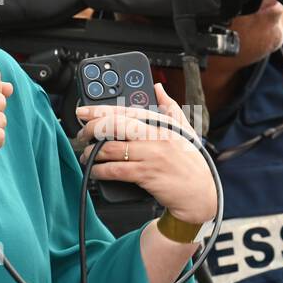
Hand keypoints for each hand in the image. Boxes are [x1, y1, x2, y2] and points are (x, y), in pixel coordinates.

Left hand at [74, 83, 216, 225]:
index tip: (83, 111)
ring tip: (86, 154)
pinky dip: (100, 170)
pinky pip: (115, 170)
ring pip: (111, 149)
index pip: (126, 110)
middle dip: (92, 129)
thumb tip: (158, 88)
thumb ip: (170, 107)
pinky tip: (94, 171)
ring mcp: (151, 156)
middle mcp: (156, 137)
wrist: (201, 194)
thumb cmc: (192, 162)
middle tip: (82, 134)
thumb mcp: (185, 130)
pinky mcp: (147, 176)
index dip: (100, 109)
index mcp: (163, 124)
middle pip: (115, 126)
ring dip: (92, 152)